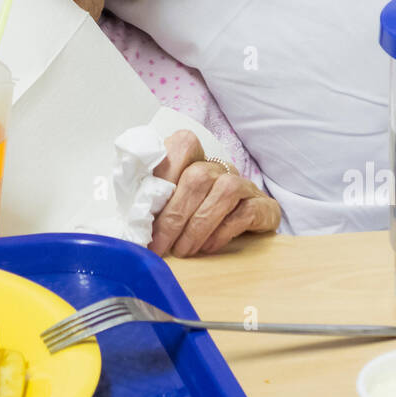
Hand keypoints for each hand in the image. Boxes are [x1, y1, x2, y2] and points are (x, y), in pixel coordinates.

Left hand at [147, 130, 279, 257]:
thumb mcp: (166, 207)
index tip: (147, 210)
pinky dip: (223, 231)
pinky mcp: (264, 206)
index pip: (182, 145)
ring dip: (199, 225)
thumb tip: (131, 220)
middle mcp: (220, 167)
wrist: (241, 234)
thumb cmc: (192, 220)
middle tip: (161, 246)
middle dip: (175, 215)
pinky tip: (208, 247)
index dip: (164, 172)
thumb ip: (151, 202)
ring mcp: (244, 184)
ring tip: (184, 251)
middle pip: (198, 176)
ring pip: (225, 190)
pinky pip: (246, 211)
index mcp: (194, 159)